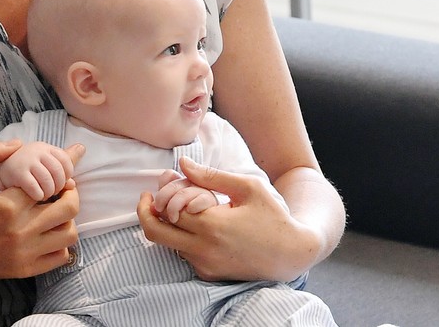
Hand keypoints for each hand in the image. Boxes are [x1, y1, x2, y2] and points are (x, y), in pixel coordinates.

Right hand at [0, 140, 83, 285]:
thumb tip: (18, 144)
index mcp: (7, 205)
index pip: (50, 182)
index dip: (59, 174)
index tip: (60, 171)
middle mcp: (21, 230)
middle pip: (68, 208)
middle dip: (70, 192)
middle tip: (62, 188)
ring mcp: (25, 253)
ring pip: (69, 234)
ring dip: (67, 218)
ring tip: (56, 211)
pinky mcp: (26, 269)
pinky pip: (61, 256)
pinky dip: (62, 243)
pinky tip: (49, 233)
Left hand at [138, 157, 317, 281]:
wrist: (293, 254)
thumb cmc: (273, 216)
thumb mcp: (248, 187)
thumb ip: (211, 176)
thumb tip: (182, 163)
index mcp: (212, 225)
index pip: (167, 209)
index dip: (161, 193)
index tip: (163, 181)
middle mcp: (204, 249)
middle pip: (155, 232)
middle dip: (145, 213)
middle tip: (148, 199)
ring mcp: (205, 265)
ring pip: (168, 244)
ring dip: (167, 225)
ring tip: (182, 208)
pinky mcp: (209, 274)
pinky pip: (184, 255)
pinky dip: (182, 239)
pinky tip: (197, 225)